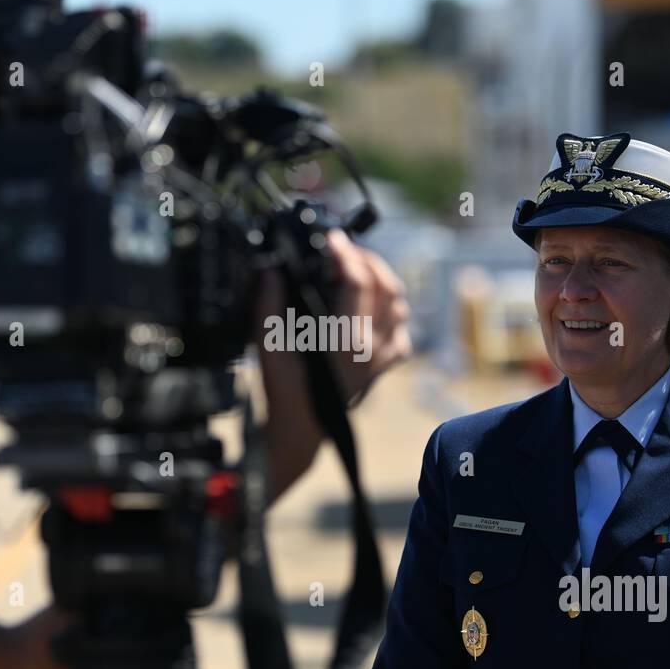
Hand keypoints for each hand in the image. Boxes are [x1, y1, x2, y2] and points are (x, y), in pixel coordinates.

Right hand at [255, 229, 411, 501]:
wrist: (302, 429)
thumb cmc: (284, 391)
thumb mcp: (268, 346)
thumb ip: (268, 304)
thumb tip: (271, 269)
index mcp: (345, 340)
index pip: (358, 281)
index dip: (346, 252)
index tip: (332, 239)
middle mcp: (372, 347)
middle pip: (387, 286)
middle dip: (367, 259)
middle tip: (345, 249)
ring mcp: (383, 357)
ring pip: (400, 305)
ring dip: (382, 280)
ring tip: (358, 269)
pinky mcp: (385, 365)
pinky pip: (401, 330)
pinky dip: (392, 311)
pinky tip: (372, 306)